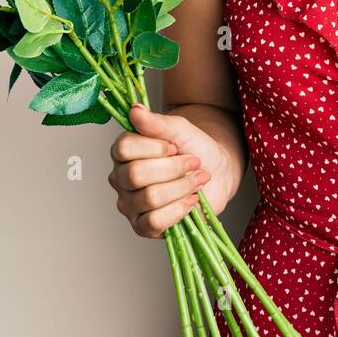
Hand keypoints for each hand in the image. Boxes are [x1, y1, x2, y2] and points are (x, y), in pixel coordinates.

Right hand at [107, 103, 229, 238]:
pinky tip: (191, 200)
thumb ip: (156, 122)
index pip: (124, 148)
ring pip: (150, 197)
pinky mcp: (143, 226)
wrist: (217, 171)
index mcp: (123, 151)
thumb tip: (135, 110)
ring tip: (197, 179)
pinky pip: (154, 222)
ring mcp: (130, 204)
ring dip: (182, 187)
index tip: (174, 146)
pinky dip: (179, 209)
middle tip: (192, 162)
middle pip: (136, 175)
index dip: (154, 147)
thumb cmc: (195, 148)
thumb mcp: (179, 129)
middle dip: (174, 168)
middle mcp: (120, 178)